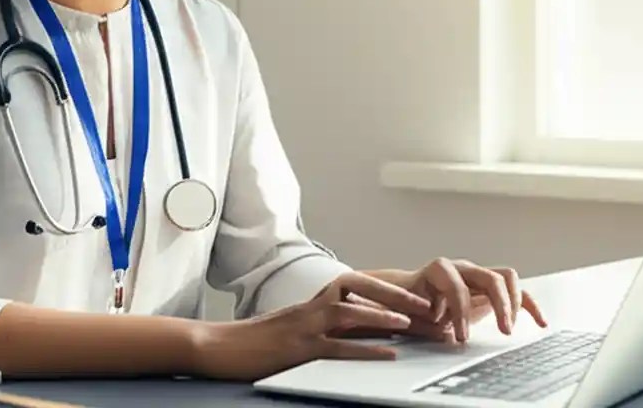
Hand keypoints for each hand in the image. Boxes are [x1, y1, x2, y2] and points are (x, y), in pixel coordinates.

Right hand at [190, 271, 431, 380]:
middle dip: (395, 293)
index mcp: (314, 303)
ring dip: (384, 313)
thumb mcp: (295, 329)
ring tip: (413, 318)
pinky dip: (365, 349)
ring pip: (351, 311)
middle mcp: (313, 308)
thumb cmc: (256, 342)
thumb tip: (362, 336)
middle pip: (360, 288)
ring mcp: (305, 326)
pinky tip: (387, 354)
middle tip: (426, 302)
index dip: (391, 292)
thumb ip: (325, 328)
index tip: (419, 300)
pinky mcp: (298, 349)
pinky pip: (337, 346)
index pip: (359, 289)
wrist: (216, 346)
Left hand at [368, 260, 546, 342]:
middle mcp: (463, 268)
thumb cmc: (409, 304)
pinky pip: (516, 292)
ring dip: (514, 303)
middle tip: (503, 331)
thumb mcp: (409, 312)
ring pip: (507, 278)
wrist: (411, 297)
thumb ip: (420, 319)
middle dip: (500, 304)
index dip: (460, 311)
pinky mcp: (490, 289)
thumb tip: (437, 328)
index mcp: (440, 270)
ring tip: (509, 328)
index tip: (462, 337)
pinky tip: (541, 323)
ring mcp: (478, 275)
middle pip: (490, 277)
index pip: (456, 286)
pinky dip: (529, 305)